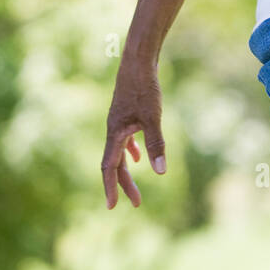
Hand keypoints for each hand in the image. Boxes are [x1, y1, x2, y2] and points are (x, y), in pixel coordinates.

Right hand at [102, 63, 165, 209]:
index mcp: (115, 134)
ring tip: (135, 188)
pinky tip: (140, 156)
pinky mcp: (126, 114)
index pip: (109, 168)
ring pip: (120, 153)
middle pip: (115, 164)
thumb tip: (160, 172)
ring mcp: (119, 122)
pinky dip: (131, 151)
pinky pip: (125, 140)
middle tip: (137, 203)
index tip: (112, 207)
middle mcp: (113, 130)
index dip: (111, 188)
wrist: (138, 62)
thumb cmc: (144, 88)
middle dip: (125, 184)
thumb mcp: (153, 117)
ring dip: (128, 170)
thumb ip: (155, 143)